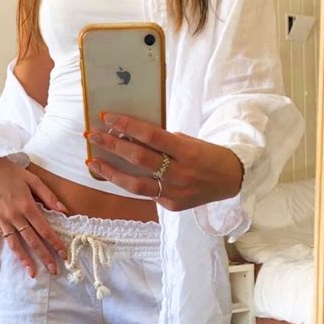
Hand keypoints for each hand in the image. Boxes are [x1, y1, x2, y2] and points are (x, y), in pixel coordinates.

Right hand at [0, 158, 68, 276]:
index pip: (45, 229)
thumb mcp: (34, 180)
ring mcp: (2, 220)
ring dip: (24, 259)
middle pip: (32, 240)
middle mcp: (15, 216)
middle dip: (44, 256)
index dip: (55, 243)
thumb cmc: (12, 173)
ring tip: (32, 273)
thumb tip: (64, 211)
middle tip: (54, 270)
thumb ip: (49, 196)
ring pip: (14, 244)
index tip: (64, 255)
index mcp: (27, 206)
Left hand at [84, 112, 243, 210]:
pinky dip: (129, 184)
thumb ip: (162, 141)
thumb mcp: (188, 141)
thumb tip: (129, 136)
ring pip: (136, 185)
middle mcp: (181, 174)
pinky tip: (115, 176)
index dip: (127, 126)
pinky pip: (145, 195)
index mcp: (187, 151)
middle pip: (139, 159)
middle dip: (112, 146)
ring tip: (93, 163)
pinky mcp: (172, 206)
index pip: (152, 136)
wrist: (231, 180)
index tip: (106, 117)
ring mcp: (176, 193)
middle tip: (92, 135)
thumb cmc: (207, 155)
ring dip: (111, 173)